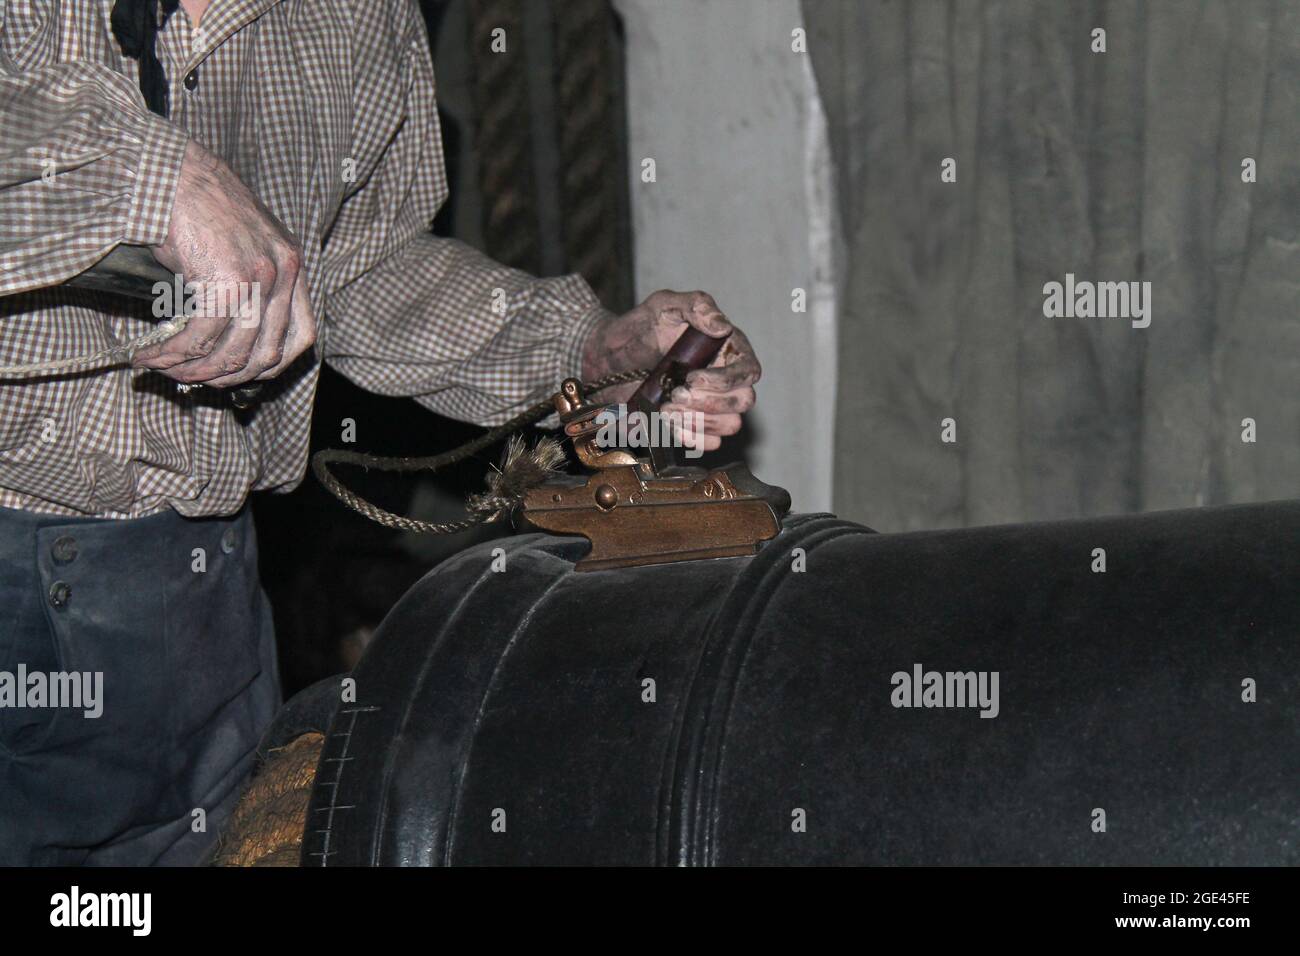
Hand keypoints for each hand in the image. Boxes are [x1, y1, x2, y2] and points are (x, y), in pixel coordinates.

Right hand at [134, 140, 315, 386]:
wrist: (174, 173)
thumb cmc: (200, 209)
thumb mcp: (241, 248)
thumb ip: (248, 289)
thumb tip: (224, 344)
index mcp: (293, 268)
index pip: (302, 337)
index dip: (272, 364)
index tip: (243, 375)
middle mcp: (284, 274)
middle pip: (266, 353)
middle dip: (228, 377)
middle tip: (195, 380)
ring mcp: (259, 278)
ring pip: (232, 351)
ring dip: (196, 370)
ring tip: (166, 370)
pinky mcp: (226, 280)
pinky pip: (201, 335)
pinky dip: (174, 353)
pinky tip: (153, 355)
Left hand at [581, 290, 759, 451]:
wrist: (607, 358)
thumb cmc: (638, 329)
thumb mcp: (663, 305)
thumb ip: (696, 305)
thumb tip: (723, 326)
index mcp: (725, 349)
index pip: (748, 370)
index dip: (726, 379)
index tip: (693, 377)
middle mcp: (723, 379)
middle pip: (743, 401)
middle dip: (709, 402)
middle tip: (675, 393)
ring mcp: (709, 405)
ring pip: (729, 425)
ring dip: (698, 420)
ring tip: (665, 407)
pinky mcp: (692, 425)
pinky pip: (709, 442)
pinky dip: (692, 437)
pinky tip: (668, 423)